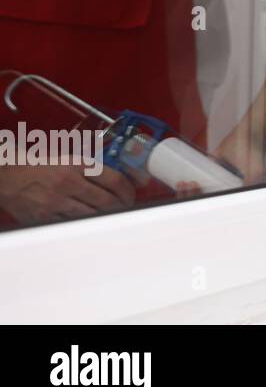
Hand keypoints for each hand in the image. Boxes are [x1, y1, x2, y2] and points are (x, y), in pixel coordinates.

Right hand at [0, 158, 137, 224]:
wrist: (8, 175)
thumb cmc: (39, 166)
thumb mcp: (68, 160)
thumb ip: (91, 169)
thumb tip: (116, 180)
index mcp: (77, 166)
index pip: (114, 179)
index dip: (128, 190)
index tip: (131, 194)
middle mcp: (69, 183)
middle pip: (107, 201)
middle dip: (121, 207)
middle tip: (125, 208)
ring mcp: (57, 202)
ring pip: (92, 216)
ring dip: (105, 218)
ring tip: (112, 217)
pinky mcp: (45, 217)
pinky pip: (71, 225)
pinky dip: (83, 226)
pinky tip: (90, 225)